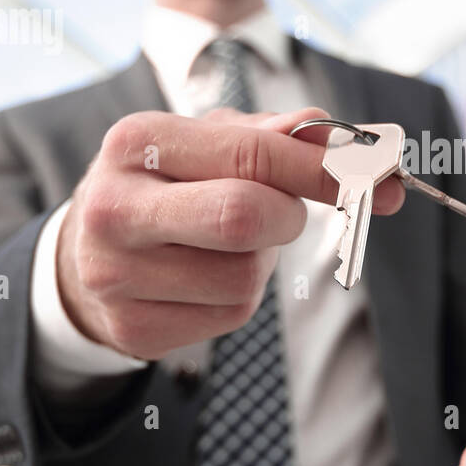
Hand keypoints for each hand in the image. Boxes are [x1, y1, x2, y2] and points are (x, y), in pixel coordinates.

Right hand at [56, 106, 403, 359]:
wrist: (87, 255)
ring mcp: (115, 274)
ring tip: (228, 245)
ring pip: (245, 277)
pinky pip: (229, 317)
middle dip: (288, 216)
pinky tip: (207, 278)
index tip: (379, 174)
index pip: (250, 154)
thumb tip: (341, 140)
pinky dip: (240, 296)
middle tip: (288, 214)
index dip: (324, 168)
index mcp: (136, 141)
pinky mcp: (132, 329)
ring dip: (262, 262)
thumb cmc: (169, 185)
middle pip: (245, 217)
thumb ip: (277, 137)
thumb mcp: (209, 143)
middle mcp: (114, 207)